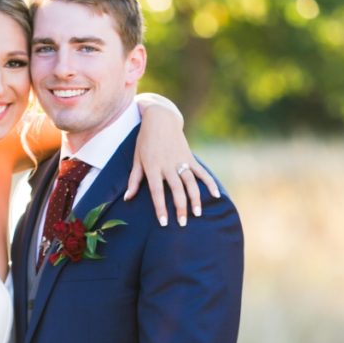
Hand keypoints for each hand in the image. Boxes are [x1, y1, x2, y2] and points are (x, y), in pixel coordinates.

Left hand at [125, 97, 220, 225]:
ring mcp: (180, 161)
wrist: (161, 119)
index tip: (164, 223)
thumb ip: (134, 179)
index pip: (157, 191)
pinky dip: (209, 182)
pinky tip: (215, 195)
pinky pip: (201, 172)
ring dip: (195, 199)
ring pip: (190, 183)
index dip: (160, 208)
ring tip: (197, 214)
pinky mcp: (190, 157)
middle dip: (180, 207)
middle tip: (183, 224)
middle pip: (176, 190)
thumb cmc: (145, 140)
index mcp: (153, 167)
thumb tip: (128, 198)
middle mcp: (168, 165)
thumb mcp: (136, 158)